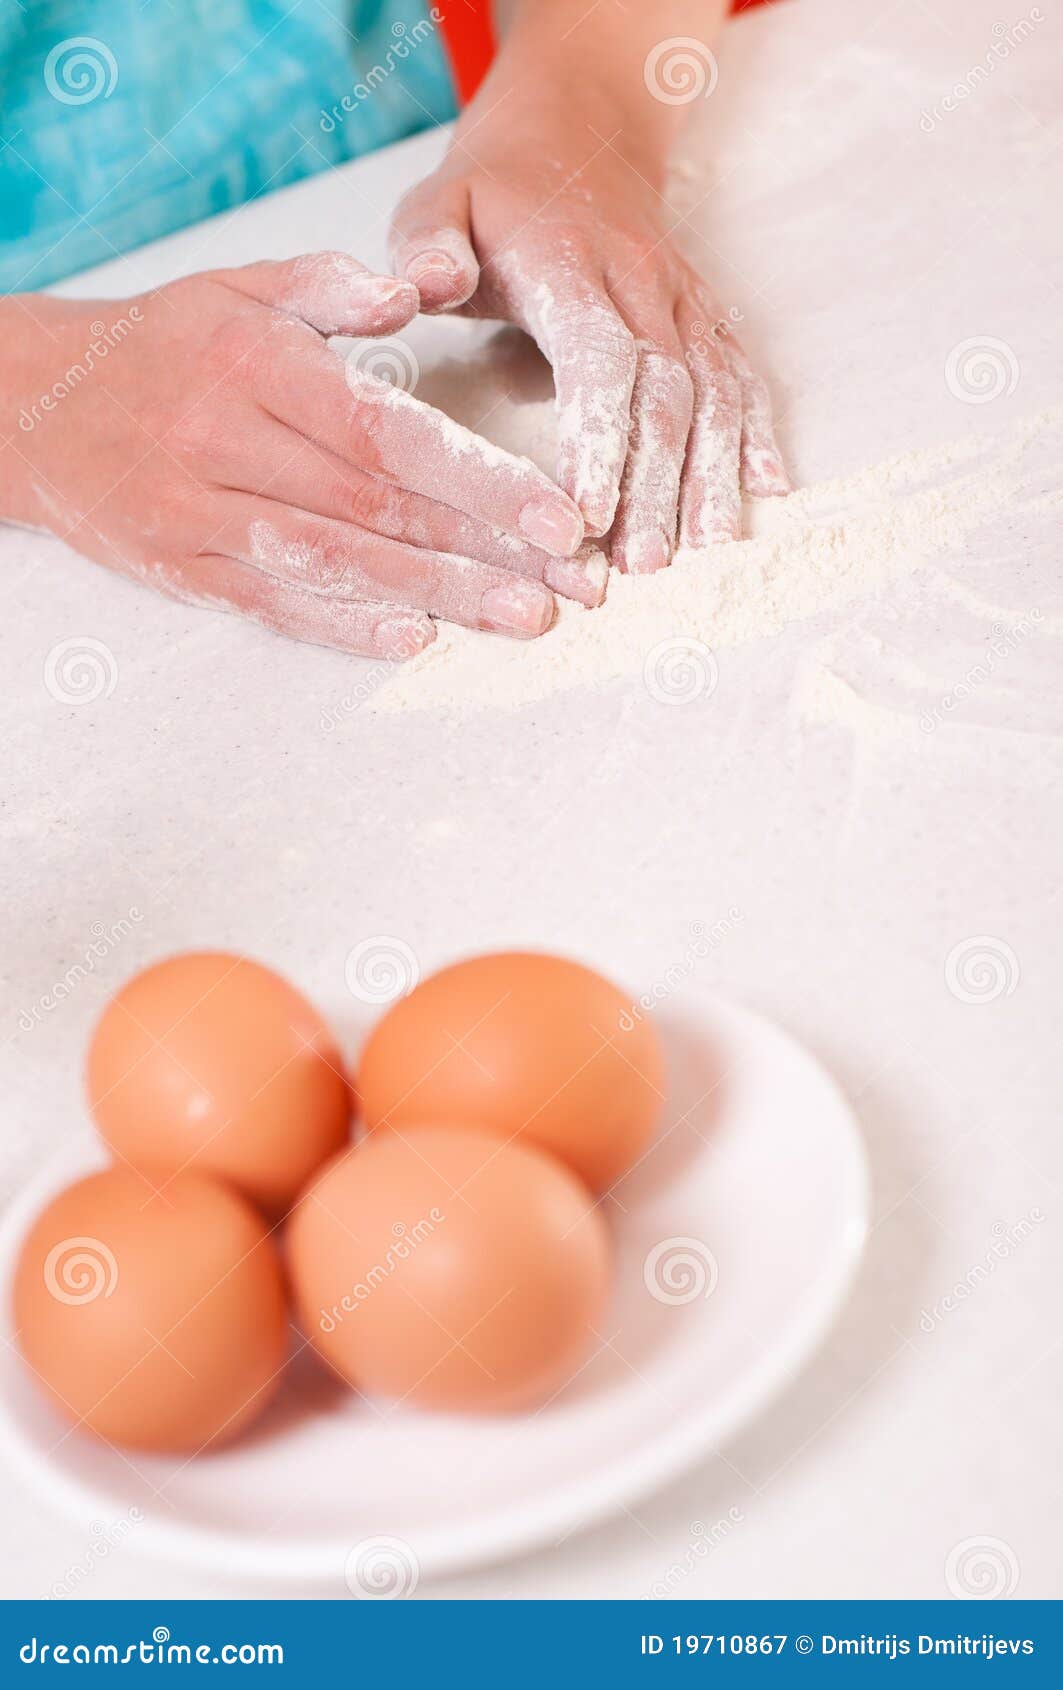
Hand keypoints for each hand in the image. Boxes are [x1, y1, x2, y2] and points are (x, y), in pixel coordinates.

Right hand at [1, 253, 599, 657]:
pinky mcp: (181, 570)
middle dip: (491, 553)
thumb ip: (329, 288)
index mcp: (257, 365)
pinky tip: (417, 641)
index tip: (563, 519)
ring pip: (339, 564)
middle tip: (576, 589)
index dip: (484, 483)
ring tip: (526, 620)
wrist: (33, 407)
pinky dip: (346, 627)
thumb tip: (415, 293)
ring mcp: (200, 515)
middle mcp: (229, 442)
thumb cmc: (162, 344)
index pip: (391, 433)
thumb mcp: (237, 286)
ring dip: (441, 598)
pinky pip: (275, 605)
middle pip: (382, 509)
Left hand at [392, 97, 788, 573]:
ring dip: (713, 471)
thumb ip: (425, 247)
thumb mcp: (436, 203)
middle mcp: (639, 281)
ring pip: (713, 389)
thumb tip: (424, 288)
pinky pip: (740, 371)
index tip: (589, 516)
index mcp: (568, 263)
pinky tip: (766, 487)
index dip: (601, 438)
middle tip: (644, 564)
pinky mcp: (704, 310)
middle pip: (665, 391)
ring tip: (710, 545)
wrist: (575, 124)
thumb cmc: (490, 192)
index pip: (600, 358)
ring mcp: (681, 296)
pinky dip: (755, 430)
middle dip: (659, 483)